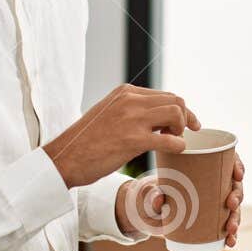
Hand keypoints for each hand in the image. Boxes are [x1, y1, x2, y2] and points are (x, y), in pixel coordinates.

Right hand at [45, 83, 198, 189]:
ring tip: (173, 141)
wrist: (65, 158)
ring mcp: (131, 119)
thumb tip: (156, 118)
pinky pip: (169, 139)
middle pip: (175, 100)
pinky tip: (175, 151)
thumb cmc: (86, 141)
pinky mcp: (132, 140)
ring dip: (181, 129)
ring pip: (176, 113)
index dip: (180, 109)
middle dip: (186, 117)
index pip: (165, 94)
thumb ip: (130, 110)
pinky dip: (178, 145)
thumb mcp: (109, 113)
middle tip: (185, 133)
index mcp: (125, 92)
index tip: (185, 123)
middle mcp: (130, 100)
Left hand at [117, 152, 246, 246]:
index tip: (238, 175)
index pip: (227, 160)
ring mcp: (213, 201)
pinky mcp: (211, 218)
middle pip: (234, 185)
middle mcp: (212, 182)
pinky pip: (225, 224)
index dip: (237, 165)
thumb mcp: (148, 192)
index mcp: (201, 166)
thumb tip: (159, 198)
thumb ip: (152, 193)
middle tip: (231, 204)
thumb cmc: (150, 193)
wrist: (146, 211)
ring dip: (236, 217)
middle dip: (237, 195)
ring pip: (233, 207)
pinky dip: (230, 234)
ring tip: (231, 229)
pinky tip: (230, 241)